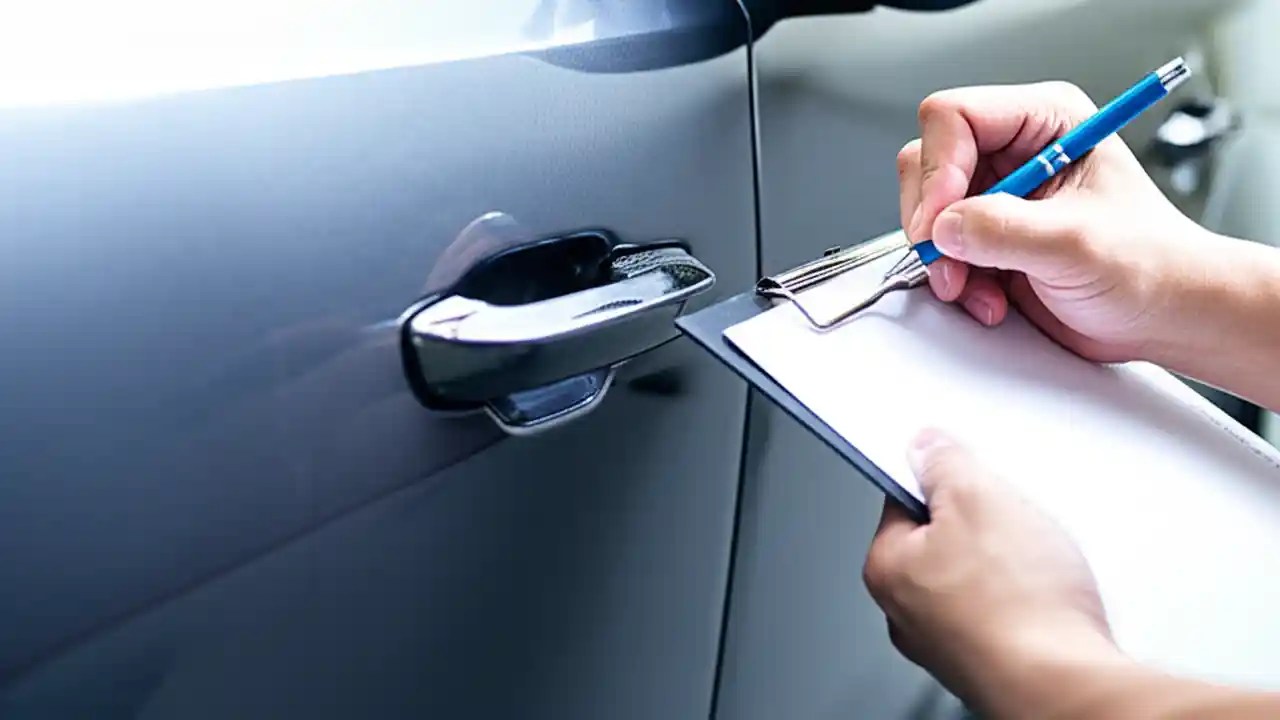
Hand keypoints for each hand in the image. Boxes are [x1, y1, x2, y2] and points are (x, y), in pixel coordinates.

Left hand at [863, 428, 1125, 716]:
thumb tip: (926, 447)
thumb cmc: (1016, 607)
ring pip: (976, 576)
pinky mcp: (991, 660)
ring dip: (1008, 562)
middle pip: (941, 539)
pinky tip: (1047, 598)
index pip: (903, 500)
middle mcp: (908, 612)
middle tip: (1010, 522)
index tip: (965, 471)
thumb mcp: (976, 497)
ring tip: (1036, 565)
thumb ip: (945, 464)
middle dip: (980, 522)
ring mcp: (949, 641)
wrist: (1065, 684)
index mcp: (887, 568)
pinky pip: (1005, 610)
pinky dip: (1026, 599)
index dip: (940, 478)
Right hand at [897, 81, 1214, 362]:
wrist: (1162, 315)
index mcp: (1047, 121)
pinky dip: (953, 279)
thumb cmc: (1149, 266)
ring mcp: (998, 193)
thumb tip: (943, 226)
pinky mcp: (987, 234)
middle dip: (933, 220)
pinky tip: (989, 296)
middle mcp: (1017, 150)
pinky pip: (938, 248)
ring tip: (976, 286)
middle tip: (951, 260)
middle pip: (928, 163)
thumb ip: (1003, 229)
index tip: (941, 221)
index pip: (955, 117)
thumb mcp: (1076, 244)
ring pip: (926, 210)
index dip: (939, 169)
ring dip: (942, 258)